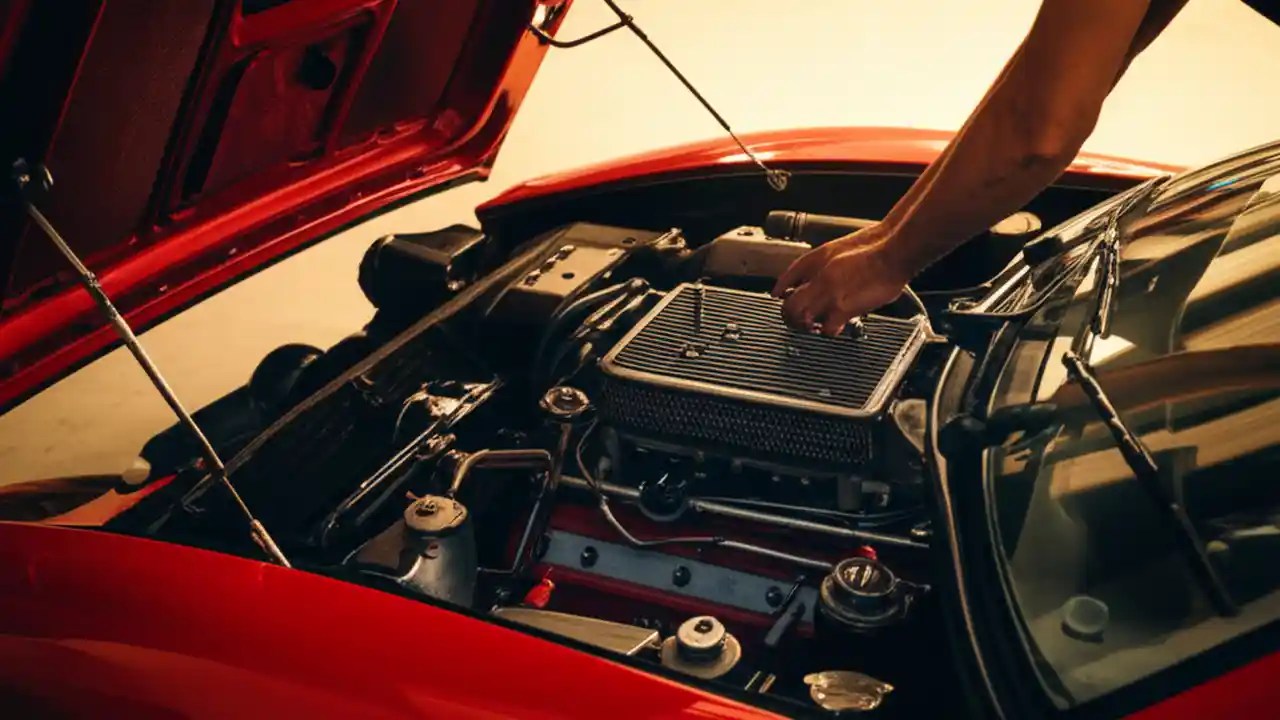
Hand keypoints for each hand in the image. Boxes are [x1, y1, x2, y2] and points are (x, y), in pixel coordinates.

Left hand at [771, 225, 910, 335]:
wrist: (893, 251)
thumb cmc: (871, 247)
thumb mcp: (832, 249)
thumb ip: (812, 265)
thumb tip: (797, 280)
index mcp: (812, 263)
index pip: (784, 283)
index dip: (782, 296)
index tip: (784, 300)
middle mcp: (818, 280)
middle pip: (789, 308)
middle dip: (790, 316)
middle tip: (797, 318)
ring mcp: (830, 296)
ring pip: (804, 321)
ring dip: (807, 325)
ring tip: (816, 323)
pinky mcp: (846, 309)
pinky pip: (828, 329)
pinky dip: (829, 330)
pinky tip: (835, 323)